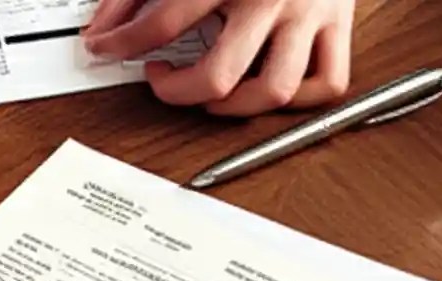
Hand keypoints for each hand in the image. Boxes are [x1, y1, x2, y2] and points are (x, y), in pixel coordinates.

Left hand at [84, 0, 354, 115]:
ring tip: (210, 93)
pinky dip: (295, 98)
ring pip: (273, 90)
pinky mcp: (338, 23)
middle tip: (159, 77)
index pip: (162, 23)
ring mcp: (308, 12)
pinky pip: (326, 83)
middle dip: (175, 90)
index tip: (103, 48)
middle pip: (218, 76)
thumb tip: (103, 25)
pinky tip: (262, 85)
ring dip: (234, 106)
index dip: (120, 43)